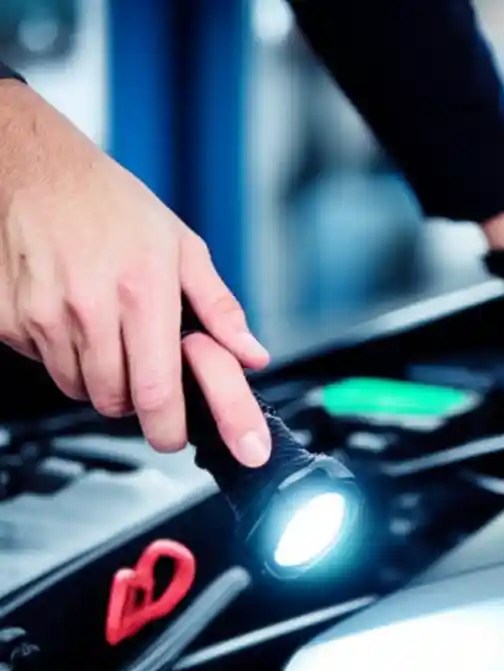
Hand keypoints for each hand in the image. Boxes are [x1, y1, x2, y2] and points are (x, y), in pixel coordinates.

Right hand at [0, 81, 272, 465]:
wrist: (39, 170)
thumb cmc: (113, 204)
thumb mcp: (183, 247)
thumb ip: (220, 308)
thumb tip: (252, 354)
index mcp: (144, 291)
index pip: (158, 391)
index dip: (169, 428)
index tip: (176, 439)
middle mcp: (92, 307)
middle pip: (118, 400)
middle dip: (139, 401)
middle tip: (147, 372)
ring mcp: (46, 315)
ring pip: (81, 389)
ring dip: (103, 380)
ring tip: (111, 333)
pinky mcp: (12, 319)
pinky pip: (45, 366)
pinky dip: (65, 357)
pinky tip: (75, 317)